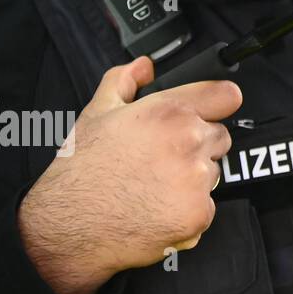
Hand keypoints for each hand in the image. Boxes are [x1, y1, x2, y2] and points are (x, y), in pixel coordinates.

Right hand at [17, 57, 240, 293]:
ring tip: (153, 186)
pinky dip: (188, 211)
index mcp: (169, 112)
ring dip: (193, 179)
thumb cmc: (80, 171)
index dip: (217, 104)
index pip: (226, 96)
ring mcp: (197, 179)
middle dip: (197, 146)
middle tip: (161, 160)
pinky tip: (157, 210)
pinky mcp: (199, 213)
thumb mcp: (96, 113)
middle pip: (219, 137)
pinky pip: (207, 206)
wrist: (66, 227)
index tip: (211, 112)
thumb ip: (124, 80)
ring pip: (213, 172)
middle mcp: (189, 141)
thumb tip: (145, 66)